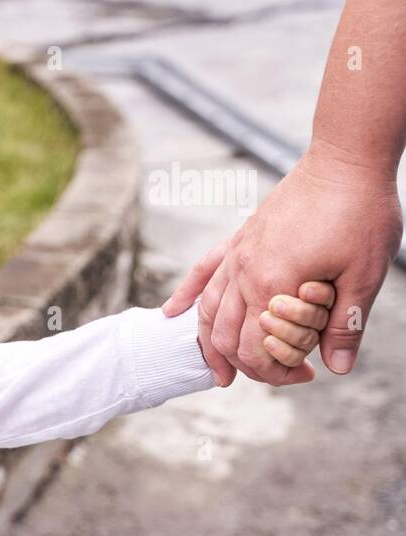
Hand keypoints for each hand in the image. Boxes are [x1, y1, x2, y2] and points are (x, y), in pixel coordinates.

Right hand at [161, 143, 402, 385]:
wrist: (345, 160)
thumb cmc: (359, 213)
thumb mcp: (364, 274)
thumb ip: (346, 323)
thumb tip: (337, 367)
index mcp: (272, 286)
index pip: (255, 349)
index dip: (276, 372)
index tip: (305, 375)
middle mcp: (244, 273)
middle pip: (225, 336)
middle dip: (246, 365)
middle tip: (278, 374)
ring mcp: (237, 255)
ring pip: (207, 310)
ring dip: (210, 344)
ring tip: (220, 370)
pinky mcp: (239, 239)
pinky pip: (202, 271)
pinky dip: (185, 295)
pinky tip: (171, 313)